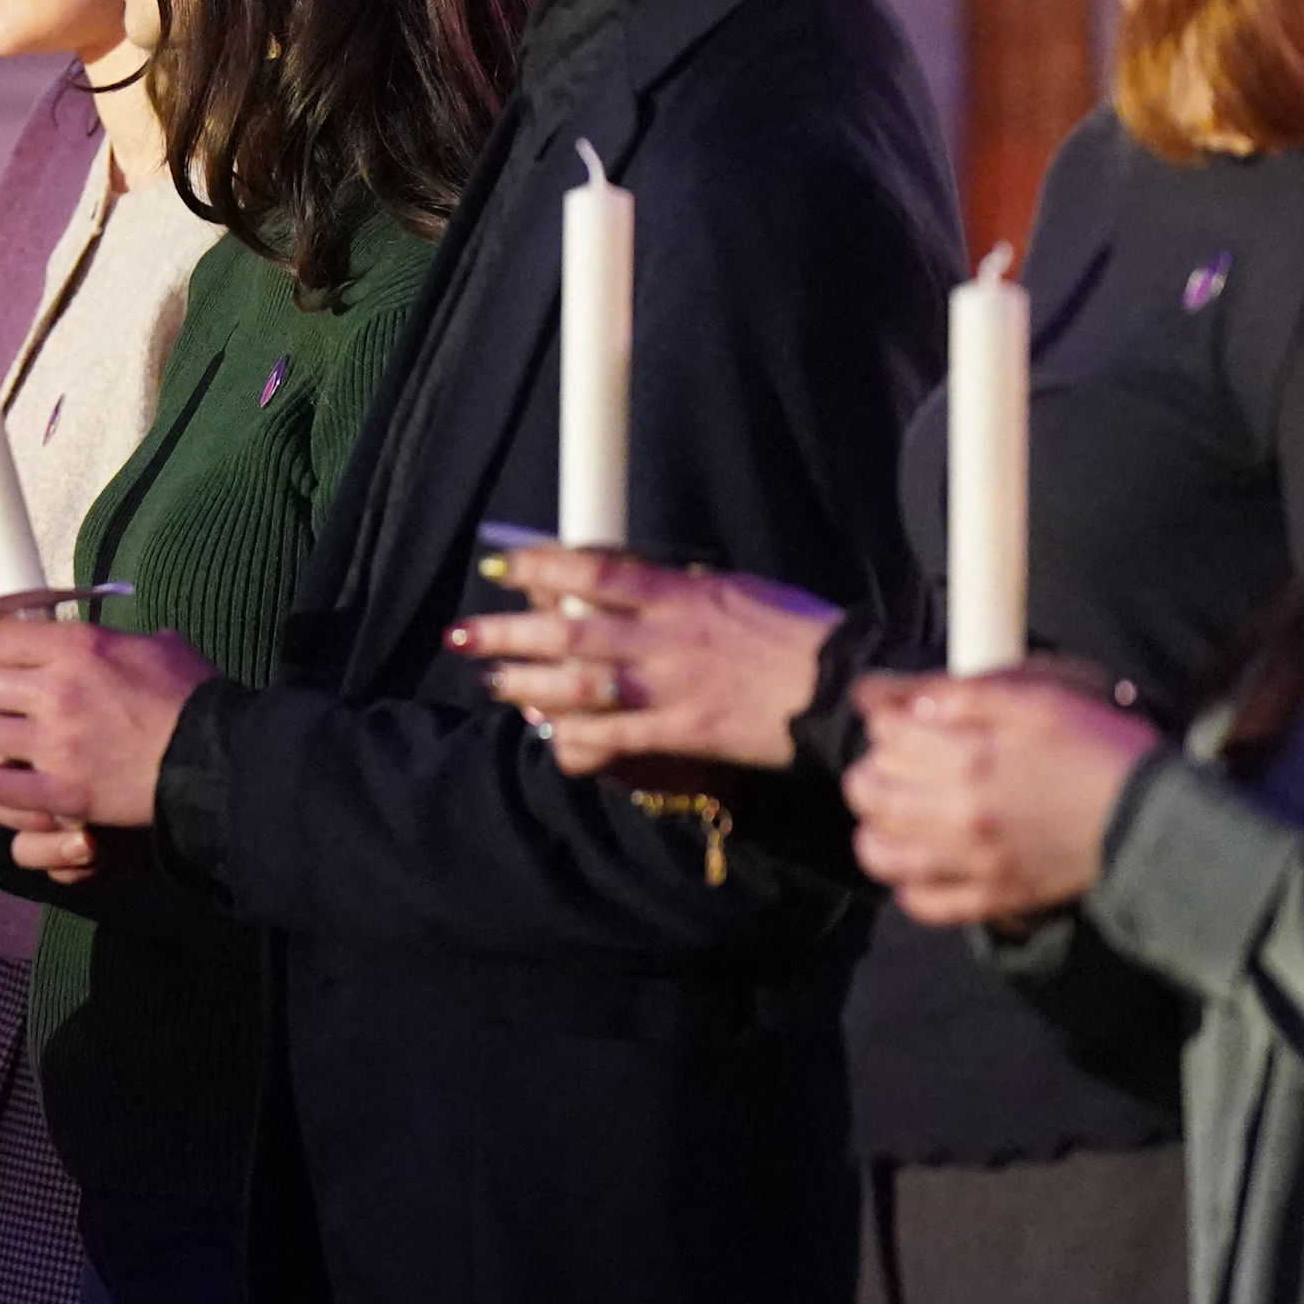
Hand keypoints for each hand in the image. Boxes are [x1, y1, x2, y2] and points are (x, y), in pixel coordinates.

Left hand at [0, 621, 211, 832]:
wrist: (216, 762)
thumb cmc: (194, 700)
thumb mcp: (160, 647)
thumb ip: (118, 640)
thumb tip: (106, 640)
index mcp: (79, 647)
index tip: (7, 661)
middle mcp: (57, 690)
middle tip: (5, 705)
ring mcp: (55, 744)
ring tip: (13, 747)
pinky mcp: (61, 792)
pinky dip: (4, 786)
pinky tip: (22, 784)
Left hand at [451, 547, 838, 774]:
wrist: (841, 686)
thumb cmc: (799, 631)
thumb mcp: (739, 588)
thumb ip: (682, 584)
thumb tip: (633, 575)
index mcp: (682, 592)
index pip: (596, 570)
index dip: (542, 566)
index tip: (501, 568)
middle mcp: (667, 635)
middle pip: (571, 629)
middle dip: (508, 631)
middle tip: (462, 633)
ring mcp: (671, 686)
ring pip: (581, 683)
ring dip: (527, 683)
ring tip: (491, 681)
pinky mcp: (683, 731)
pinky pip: (616, 736)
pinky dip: (577, 736)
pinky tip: (548, 736)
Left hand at [844, 668, 1157, 928]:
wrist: (1156, 816)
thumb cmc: (1101, 747)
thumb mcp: (1037, 699)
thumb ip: (957, 694)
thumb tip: (882, 695)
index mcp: (970, 759)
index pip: (887, 738)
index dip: (889, 723)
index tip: (906, 723)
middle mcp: (961, 816)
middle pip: (873, 794)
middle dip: (872, 772)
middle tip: (893, 765)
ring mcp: (974, 863)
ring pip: (884, 855)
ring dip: (875, 830)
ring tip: (891, 815)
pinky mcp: (994, 898)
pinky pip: (925, 904)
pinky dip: (908, 886)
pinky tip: (918, 864)